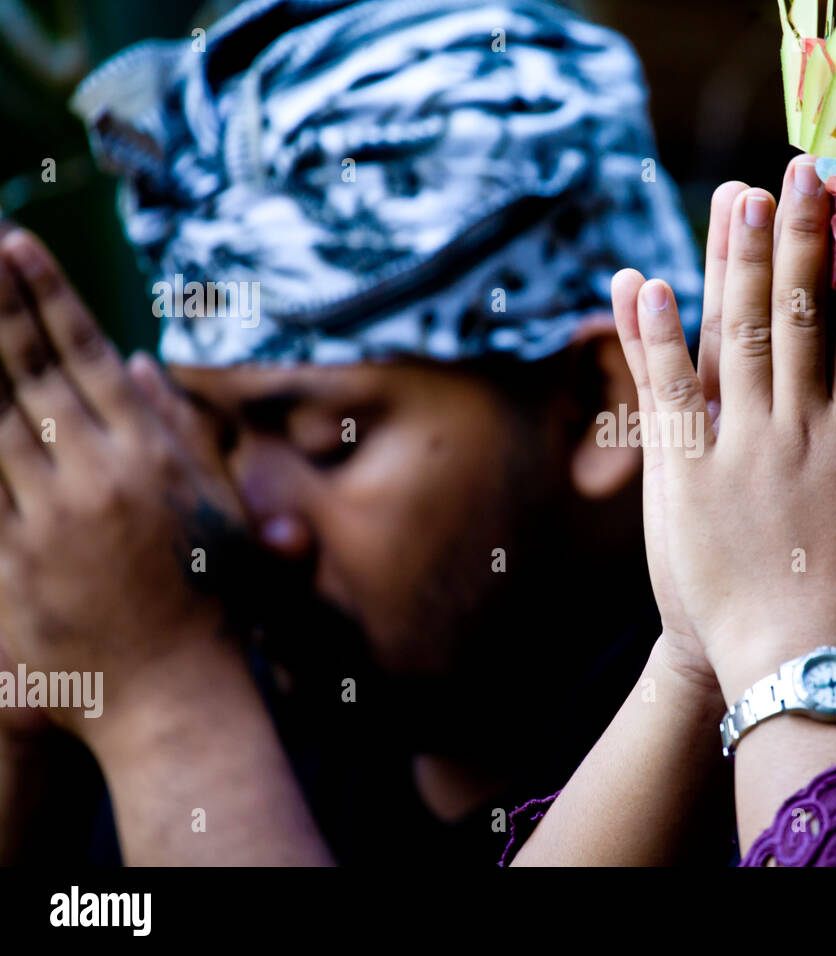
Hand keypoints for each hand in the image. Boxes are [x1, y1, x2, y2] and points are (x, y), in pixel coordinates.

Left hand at [0, 229, 249, 751]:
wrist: (177, 692)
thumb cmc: (215, 601)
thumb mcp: (221, 507)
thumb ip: (184, 431)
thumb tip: (148, 366)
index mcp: (153, 454)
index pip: (89, 355)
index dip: (50, 296)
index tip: (19, 246)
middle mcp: (99, 474)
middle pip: (29, 372)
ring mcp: (50, 517)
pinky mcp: (12, 560)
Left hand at [610, 157, 835, 698]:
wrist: (795, 666)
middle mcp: (803, 428)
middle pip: (804, 314)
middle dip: (803, 235)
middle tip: (802, 168)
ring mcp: (741, 448)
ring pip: (741, 336)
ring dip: (737, 262)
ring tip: (736, 196)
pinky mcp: (686, 476)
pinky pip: (667, 395)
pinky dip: (654, 338)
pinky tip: (647, 281)